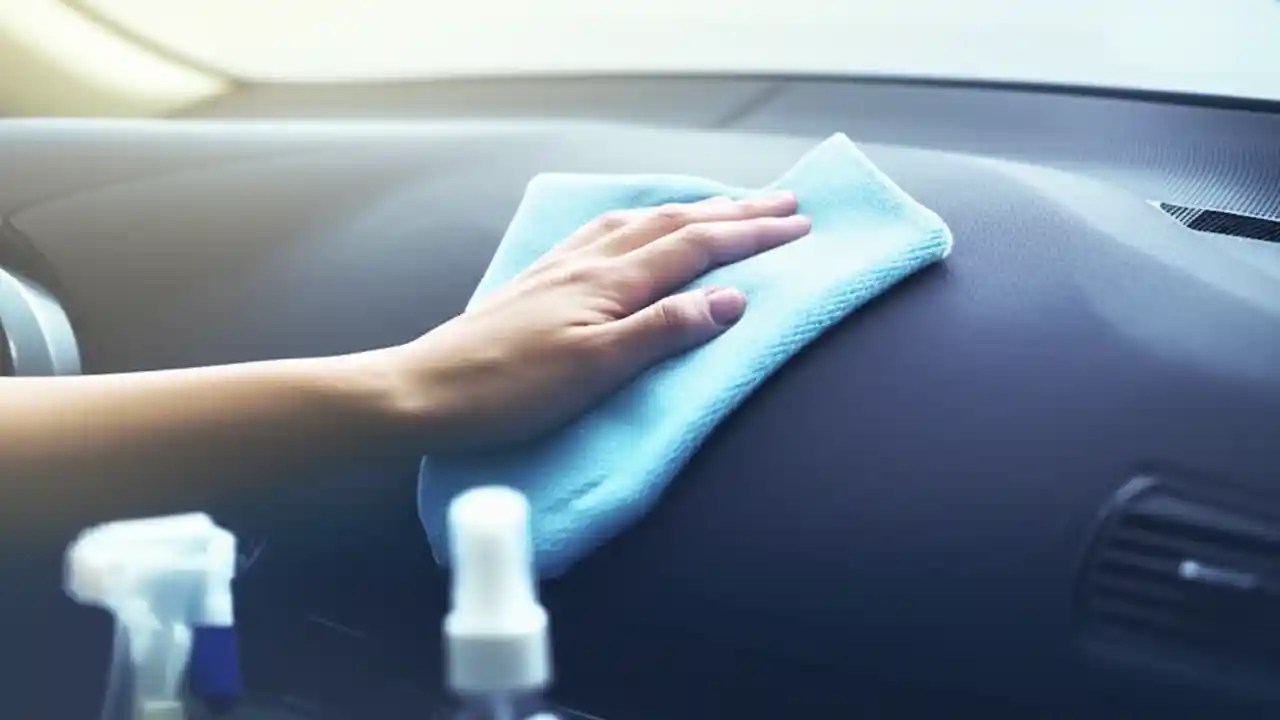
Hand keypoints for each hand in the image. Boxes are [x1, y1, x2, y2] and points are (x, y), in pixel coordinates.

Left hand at [386, 193, 809, 451]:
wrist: (423, 393)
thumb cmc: (508, 392)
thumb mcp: (596, 370)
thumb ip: (664, 330)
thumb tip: (732, 298)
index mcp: (609, 282)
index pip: (696, 246)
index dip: (751, 234)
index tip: (800, 225)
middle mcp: (588, 262)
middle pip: (675, 222)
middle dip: (734, 211)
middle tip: (784, 201)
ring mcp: (560, 266)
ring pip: (639, 220)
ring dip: (690, 208)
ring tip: (724, 203)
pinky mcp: (539, 279)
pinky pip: (602, 230)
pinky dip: (637, 218)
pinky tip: (633, 223)